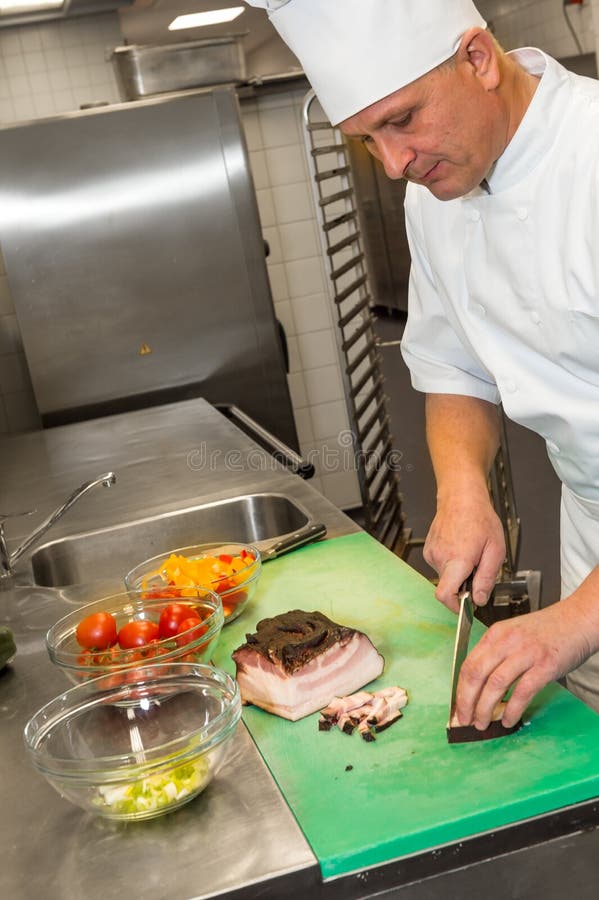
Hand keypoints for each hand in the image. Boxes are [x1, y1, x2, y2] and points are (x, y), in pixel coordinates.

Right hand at [423, 489, 504, 612]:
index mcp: (457, 559)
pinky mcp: (428, 550)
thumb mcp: (495, 550)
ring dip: (459, 573)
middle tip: (477, 567)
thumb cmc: (480, 519)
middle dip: (463, 585)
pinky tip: (461, 548)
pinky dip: (452, 563)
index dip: (455, 606)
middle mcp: (440, 557)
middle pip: (448, 587)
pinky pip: (441, 566)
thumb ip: (486, 578)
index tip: (465, 607)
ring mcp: (431, 553)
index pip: (445, 594)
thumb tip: (479, 599)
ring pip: (446, 576)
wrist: (461, 497)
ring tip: (471, 553)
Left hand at [455, 601, 592, 728]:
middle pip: (476, 674)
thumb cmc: (547, 631)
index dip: (459, 689)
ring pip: (496, 685)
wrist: (577, 620)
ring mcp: (526, 653)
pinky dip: (512, 709)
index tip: (457, 706)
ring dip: (485, 708)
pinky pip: (523, 692)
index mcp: (495, 634)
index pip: (468, 664)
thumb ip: (496, 654)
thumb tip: (479, 685)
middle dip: (467, 702)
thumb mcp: (514, 634)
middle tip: (465, 719)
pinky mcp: (545, 666)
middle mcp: (507, 641)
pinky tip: (508, 720)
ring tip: (483, 723)